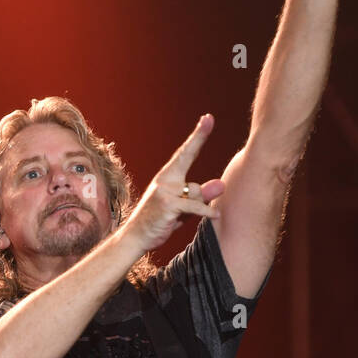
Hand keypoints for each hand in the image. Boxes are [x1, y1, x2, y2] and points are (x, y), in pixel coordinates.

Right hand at [123, 113, 222, 253]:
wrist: (136, 238)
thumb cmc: (160, 221)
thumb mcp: (183, 208)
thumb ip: (201, 195)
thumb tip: (222, 184)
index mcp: (167, 177)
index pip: (185, 153)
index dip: (197, 136)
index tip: (207, 119)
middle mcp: (165, 180)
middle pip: (187, 157)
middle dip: (198, 137)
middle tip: (209, 118)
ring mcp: (164, 191)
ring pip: (196, 192)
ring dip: (199, 206)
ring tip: (183, 218)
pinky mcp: (168, 205)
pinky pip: (196, 206)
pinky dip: (207, 211)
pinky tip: (215, 214)